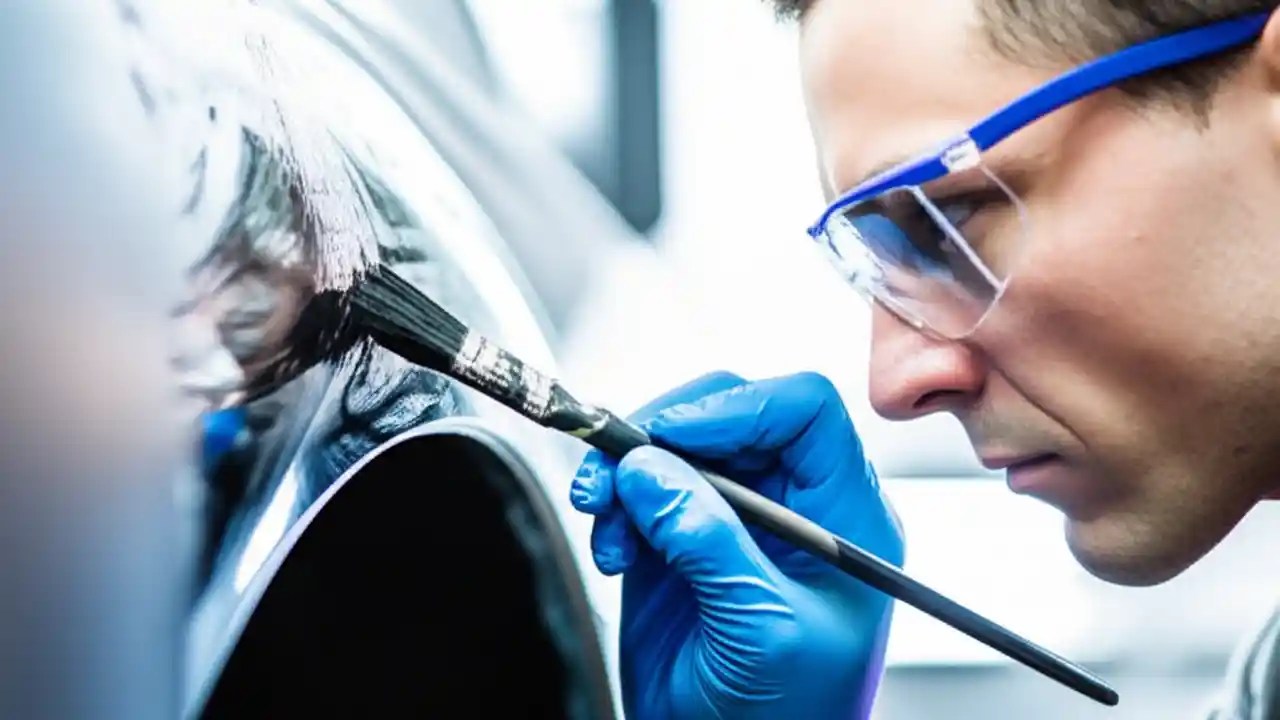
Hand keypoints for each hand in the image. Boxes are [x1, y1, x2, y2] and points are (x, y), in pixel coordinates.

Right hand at [569, 371, 904, 719]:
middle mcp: (794, 504)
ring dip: (627, 468)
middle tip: (617, 463)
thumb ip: (708, 541)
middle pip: (733, 414)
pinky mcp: (684, 538)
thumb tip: (650, 467)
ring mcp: (736, 518)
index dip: (738, 408)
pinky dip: (615, 504)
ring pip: (679, 444)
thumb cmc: (787, 717)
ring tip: (600, 512)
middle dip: (665, 431)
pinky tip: (611, 547)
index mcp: (844, 515)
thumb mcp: (761, 628)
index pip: (805, 412)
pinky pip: (644, 486)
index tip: (672, 433)